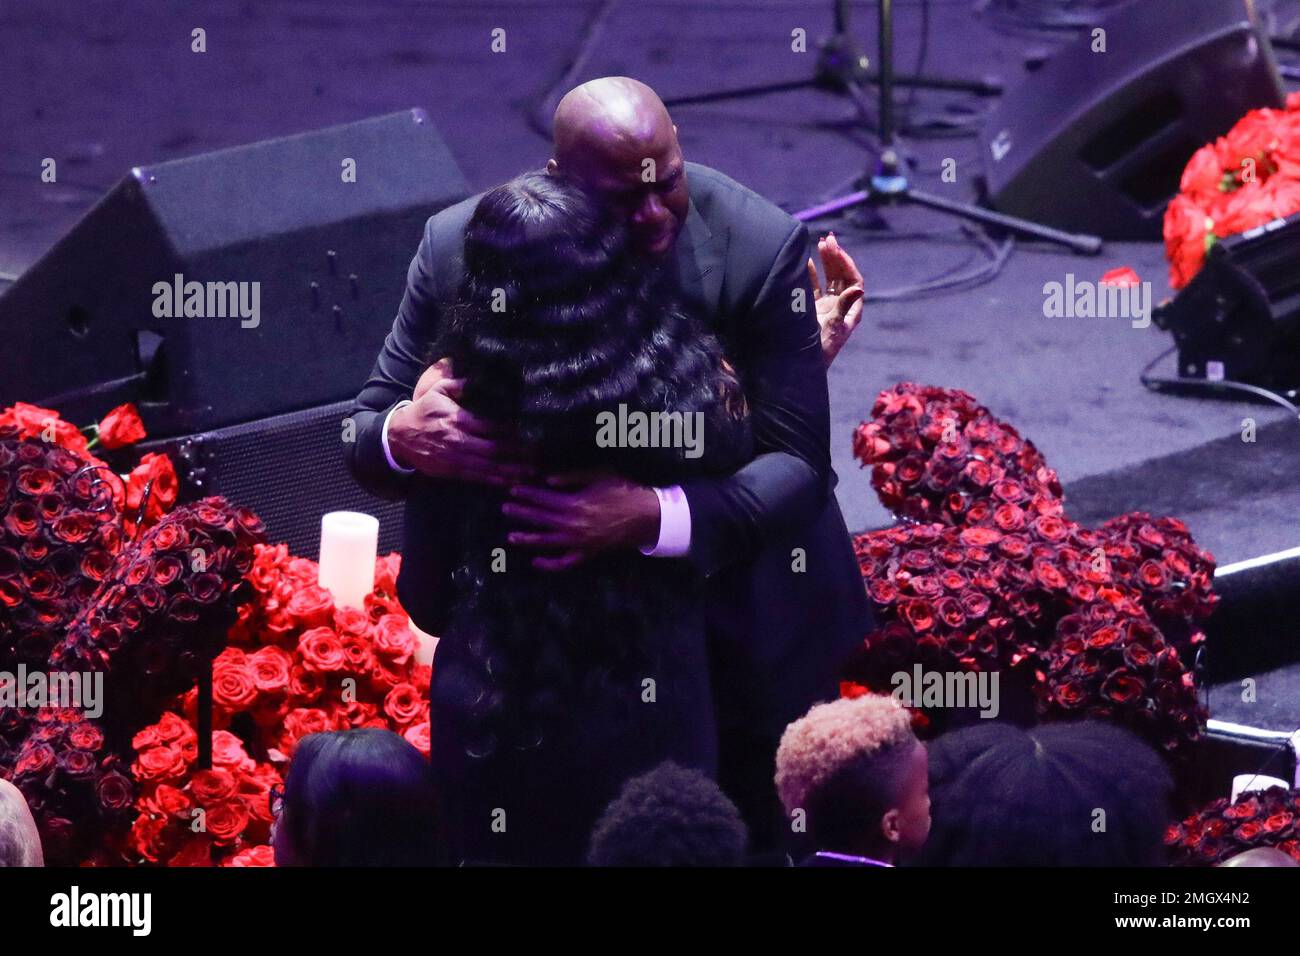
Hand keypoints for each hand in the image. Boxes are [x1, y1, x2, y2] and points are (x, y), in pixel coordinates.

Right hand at [387, 358, 533, 485]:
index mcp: (458, 419)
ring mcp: (456, 458)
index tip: (532, 431)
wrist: (398, 436)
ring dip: (512, 471)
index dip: (513, 430)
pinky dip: (496, 481)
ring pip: (489, 467)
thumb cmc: (423, 410)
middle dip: (518, 453)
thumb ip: (460, 384)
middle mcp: (459, 440)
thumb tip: (480, 378)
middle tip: (540, 455)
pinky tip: (512, 482)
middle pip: (495, 449)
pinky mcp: (452, 471)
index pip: (491, 426)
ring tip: (533, 472)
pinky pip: (478, 478)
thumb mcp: (438, 391)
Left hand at [502, 472, 660, 570]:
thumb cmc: (625, 491)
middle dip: (521, 514)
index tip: (512, 490)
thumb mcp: (600, 475)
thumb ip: (572, 477)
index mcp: (575, 504)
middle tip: (505, 509)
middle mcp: (573, 525)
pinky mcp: (588, 555)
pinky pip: (565, 563)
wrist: (648, 516)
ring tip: (511, 537)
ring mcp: (579, 543)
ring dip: (528, 540)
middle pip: (540, 519)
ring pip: (547, 543)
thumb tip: (547, 480)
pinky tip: (536, 562)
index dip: (526, 493)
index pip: (542, 498)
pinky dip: (549, 565)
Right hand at [807, 231, 864, 366]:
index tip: (836, 250)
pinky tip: (807, 262)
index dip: (846, 263)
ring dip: (825, 262)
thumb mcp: (834, 325)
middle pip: (842, 276)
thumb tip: (859, 288)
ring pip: (829, 279)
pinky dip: (811, 274)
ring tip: (820, 243)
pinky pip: (814, 287)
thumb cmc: (821, 347)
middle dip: (836, 257)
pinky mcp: (814, 310)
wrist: (804, 364)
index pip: (854, 280)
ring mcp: (827, 307)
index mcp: (851, 310)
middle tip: (828, 239)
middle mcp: (841, 307)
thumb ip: (844, 305)